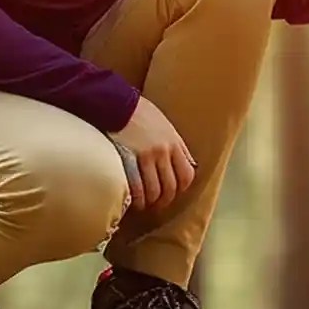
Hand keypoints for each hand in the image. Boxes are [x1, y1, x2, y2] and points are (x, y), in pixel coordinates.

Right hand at [109, 96, 195, 212]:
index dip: (180, 189)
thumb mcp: (166, 126)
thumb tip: (189, 163)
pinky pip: (136, 187)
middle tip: (156, 205)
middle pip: (171, 186)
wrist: (118, 103)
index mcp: (175, 143)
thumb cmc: (141, 113)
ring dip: (150, 202)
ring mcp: (147, 156)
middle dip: (164, 200)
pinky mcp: (129, 159)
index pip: (187, 175)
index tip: (172, 193)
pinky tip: (132, 201)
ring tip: (143, 205)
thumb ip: (177, 145)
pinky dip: (136, 198)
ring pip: (154, 190)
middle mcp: (164, 151)